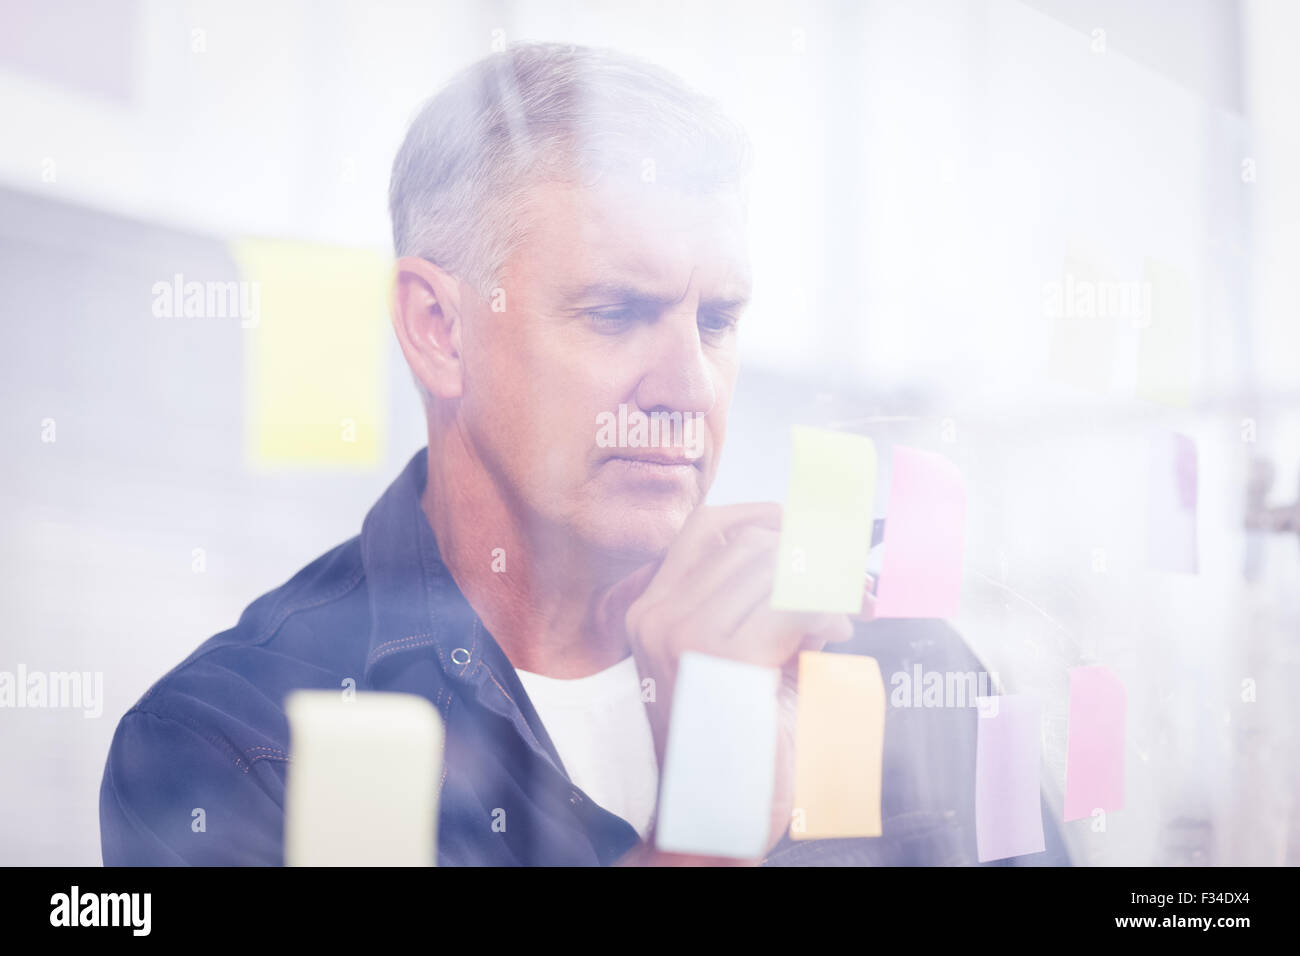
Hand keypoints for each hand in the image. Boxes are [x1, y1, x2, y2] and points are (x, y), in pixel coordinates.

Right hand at [601, 502, 867, 863]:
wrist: (716, 814)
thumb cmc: (733, 738)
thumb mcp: (734, 654)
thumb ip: (759, 602)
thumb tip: (817, 549)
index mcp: (649, 609)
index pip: (704, 527)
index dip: (763, 517)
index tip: (806, 528)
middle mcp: (658, 615)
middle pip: (750, 543)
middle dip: (812, 558)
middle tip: (853, 586)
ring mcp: (685, 635)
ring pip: (776, 570)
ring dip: (825, 588)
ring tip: (840, 621)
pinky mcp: (725, 660)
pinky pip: (794, 604)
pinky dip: (827, 613)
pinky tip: (835, 636)